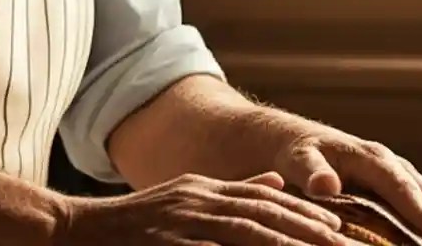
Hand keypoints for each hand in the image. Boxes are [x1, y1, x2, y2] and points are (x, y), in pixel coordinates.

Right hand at [58, 171, 351, 245]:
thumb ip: (230, 191)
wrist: (74, 230)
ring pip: (246, 232)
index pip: (263, 198)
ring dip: (289, 242)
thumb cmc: (129, 225)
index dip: (302, 211)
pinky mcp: (167, 244)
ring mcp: (180, 223)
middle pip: (263, 213)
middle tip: (347, 244)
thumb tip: (276, 183)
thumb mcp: (181, 198)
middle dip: (309, 229)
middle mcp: (195, 200)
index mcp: (200, 189)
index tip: (339, 226)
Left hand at [263, 118, 421, 245]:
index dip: (420, 210)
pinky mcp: (406, 189)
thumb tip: (326, 185)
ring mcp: (404, 176)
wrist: (299, 143)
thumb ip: (311, 172)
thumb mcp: (298, 160)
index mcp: (372, 158)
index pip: (400, 185)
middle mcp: (395, 165)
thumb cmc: (297, 154)